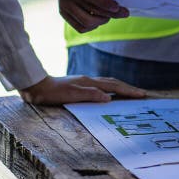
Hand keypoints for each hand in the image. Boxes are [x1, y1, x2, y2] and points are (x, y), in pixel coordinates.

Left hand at [19, 75, 146, 104]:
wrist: (36, 86)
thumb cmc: (52, 93)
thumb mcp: (70, 95)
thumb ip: (90, 95)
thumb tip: (109, 98)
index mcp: (90, 83)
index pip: (114, 86)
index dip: (129, 91)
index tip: (142, 94)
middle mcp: (89, 81)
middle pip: (114, 83)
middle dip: (129, 88)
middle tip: (142, 94)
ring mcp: (85, 82)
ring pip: (108, 83)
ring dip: (121, 87)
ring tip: (131, 92)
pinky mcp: (79, 85)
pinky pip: (101, 86)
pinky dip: (111, 89)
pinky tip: (110, 93)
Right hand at [57, 0, 129, 32]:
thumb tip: (113, 3)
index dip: (104, 2)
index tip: (117, 7)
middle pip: (90, 9)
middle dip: (110, 13)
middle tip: (123, 13)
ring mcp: (62, 3)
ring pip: (86, 22)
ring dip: (102, 21)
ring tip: (109, 15)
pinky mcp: (63, 13)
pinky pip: (80, 28)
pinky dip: (93, 26)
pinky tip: (99, 18)